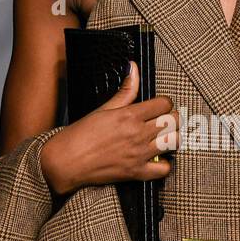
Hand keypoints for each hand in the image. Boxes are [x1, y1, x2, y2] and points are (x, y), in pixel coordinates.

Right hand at [41, 60, 178, 195]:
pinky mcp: (136, 172)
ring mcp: (139, 154)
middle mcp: (138, 134)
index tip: (158, 106)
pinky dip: (164, 164)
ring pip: (174, 142)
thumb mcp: (103, 108)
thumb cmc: (80, 134)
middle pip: (174, 121)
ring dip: (171, 138)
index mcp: (130, 115)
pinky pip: (164, 169)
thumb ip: (125, 90)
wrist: (65, 162)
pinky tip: (157, 158)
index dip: (164, 103)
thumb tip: (133, 67)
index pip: (165, 103)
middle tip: (161, 120)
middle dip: (171, 118)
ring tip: (162, 137)